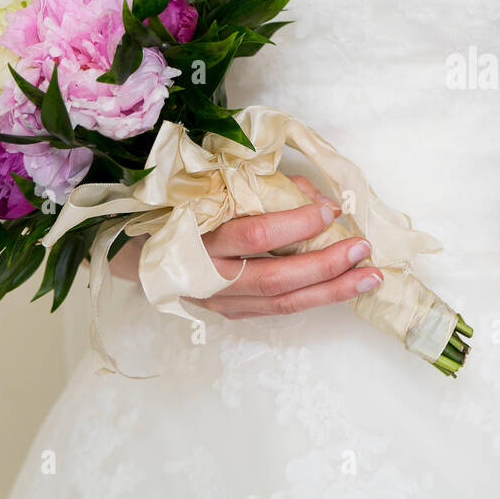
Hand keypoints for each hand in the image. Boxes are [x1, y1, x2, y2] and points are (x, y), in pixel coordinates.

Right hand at [112, 176, 382, 318]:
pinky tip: (342, 288)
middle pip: (274, 279)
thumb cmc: (178, 206)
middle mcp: (206, 276)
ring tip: (368, 277)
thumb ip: (264, 188)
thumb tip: (316, 198)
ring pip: (281, 303)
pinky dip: (313, 298)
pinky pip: (277, 309)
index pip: (254, 234)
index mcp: (197, 236)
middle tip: (362, 248)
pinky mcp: (228, 312)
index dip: (297, 223)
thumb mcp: (210, 186)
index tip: (330, 208)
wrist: (131, 247)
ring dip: (330, 291)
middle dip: (325, 265)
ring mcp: (217, 300)